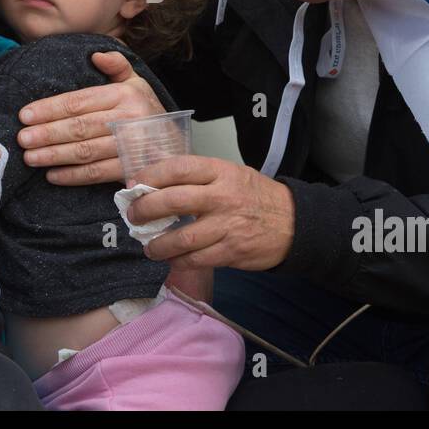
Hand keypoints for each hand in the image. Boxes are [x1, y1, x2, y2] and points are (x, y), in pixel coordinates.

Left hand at [15, 50, 164, 184]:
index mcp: (125, 95)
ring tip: (30, 157)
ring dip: (55, 155)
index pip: (80, 101)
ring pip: (86, 151)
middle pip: (80, 127)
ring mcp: (131, 147)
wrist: (175, 146)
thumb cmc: (147, 112)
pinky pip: (97, 173)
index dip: (50, 108)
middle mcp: (129, 119)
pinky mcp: (132, 169)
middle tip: (22, 138)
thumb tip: (95, 54)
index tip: (25, 115)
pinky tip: (52, 175)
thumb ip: (117, 65)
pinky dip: (73, 176)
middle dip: (47, 133)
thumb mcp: (136, 82)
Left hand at [127, 155, 294, 271]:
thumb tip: (156, 180)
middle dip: (144, 210)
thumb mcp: (230, 174)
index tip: (134, 185)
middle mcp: (222, 196)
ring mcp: (227, 226)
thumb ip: (197, 176)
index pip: (177, 168)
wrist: (295, 222)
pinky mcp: (231, 251)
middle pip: (172, 201)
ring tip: (149, 246)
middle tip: (134, 216)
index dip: (150, 175)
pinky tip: (171, 259)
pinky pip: (195, 259)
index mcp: (221, 171)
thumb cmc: (256, 196)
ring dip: (157, 244)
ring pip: (180, 237)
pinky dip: (177, 261)